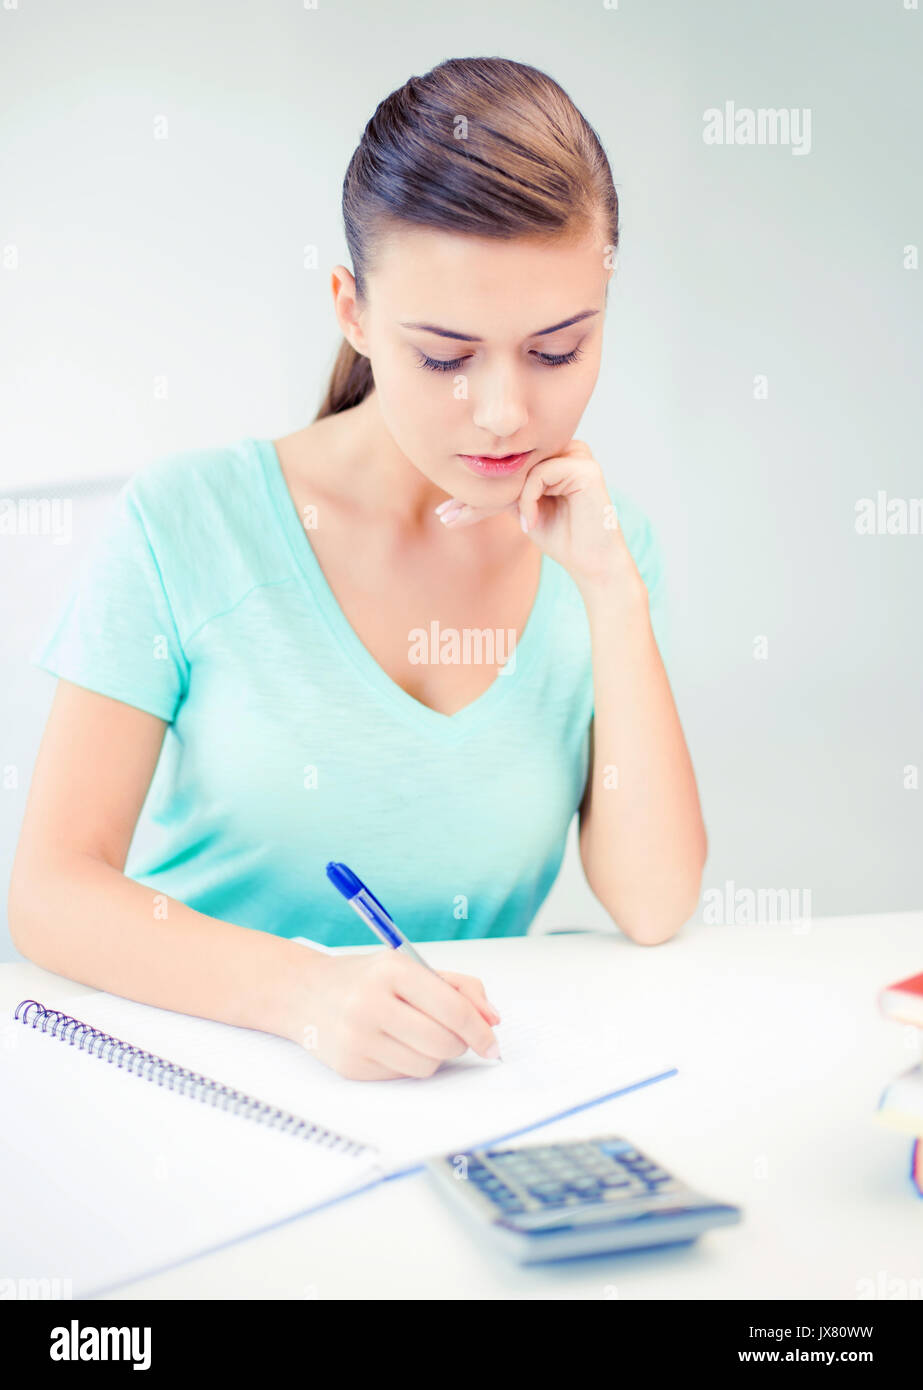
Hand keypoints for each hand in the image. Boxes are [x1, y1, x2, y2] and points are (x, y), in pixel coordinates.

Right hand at [285, 949, 501, 1080]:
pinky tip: (391, 1043)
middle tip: (452, 1035)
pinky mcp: (350, 1066)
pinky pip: (402, 1076)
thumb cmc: (364, 979)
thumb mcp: (409, 967)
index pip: (453, 1009)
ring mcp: (357, 1038)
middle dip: (459, 1044)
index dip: (480, 1030)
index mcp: (392, 970)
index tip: (492, 1042)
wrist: (303, 992)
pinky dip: (408, 1063)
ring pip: (426, 1066)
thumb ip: (458, 987)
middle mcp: (370, 1004)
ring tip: (414, 1034)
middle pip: (444, 1043)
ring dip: (433, 1055)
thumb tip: (492, 1019)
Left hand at [436, 439, 643, 594]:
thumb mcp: (522, 510)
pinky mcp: (585, 467)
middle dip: (475, 496)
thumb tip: (461, 490)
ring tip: (513, 526)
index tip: (445, 512)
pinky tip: (530, 523)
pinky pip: (539, 475)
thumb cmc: (562, 538)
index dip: (474, 491)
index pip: (505, 467)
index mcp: (552, 455)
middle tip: (446, 516)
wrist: (592, 564)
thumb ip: (503, 492)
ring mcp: (577, 454)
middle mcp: (564, 448)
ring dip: (501, 499)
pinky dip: (528, 500)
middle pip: (509, 466)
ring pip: (520, 469)